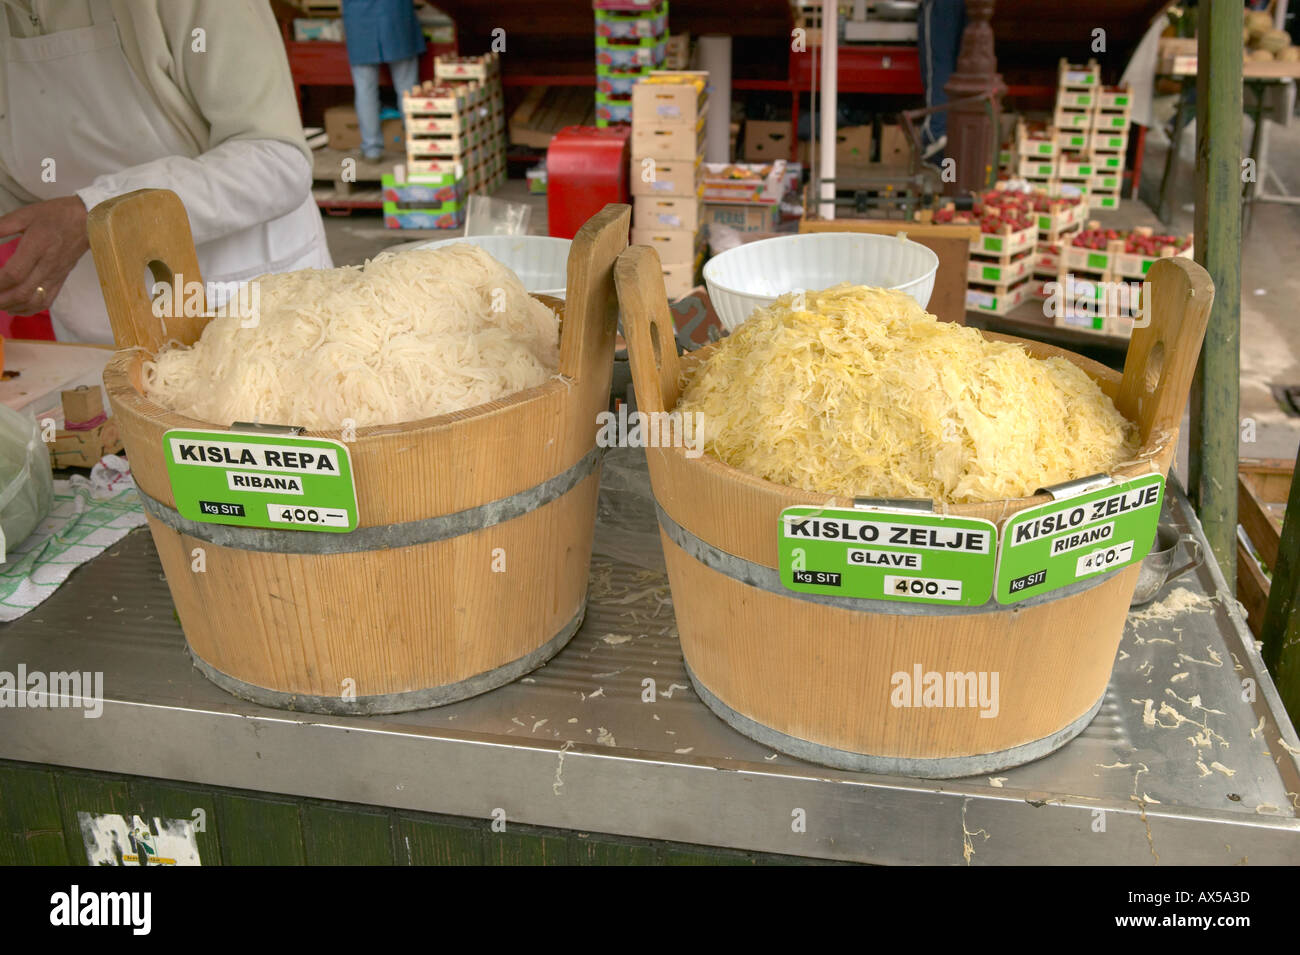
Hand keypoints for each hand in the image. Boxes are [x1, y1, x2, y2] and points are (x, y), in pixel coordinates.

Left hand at [0, 196, 89, 314]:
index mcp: (37, 246)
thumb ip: (2, 226)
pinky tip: (16, 308)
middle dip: (0, 299)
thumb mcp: (25, 215)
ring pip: (33, 301)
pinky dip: (28, 309)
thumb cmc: (55, 215)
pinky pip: (46, 302)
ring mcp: (55, 276)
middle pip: (22, 292)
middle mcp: (47, 265)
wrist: (87, 221)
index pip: (15, 273)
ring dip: (12, 307)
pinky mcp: (61, 280)